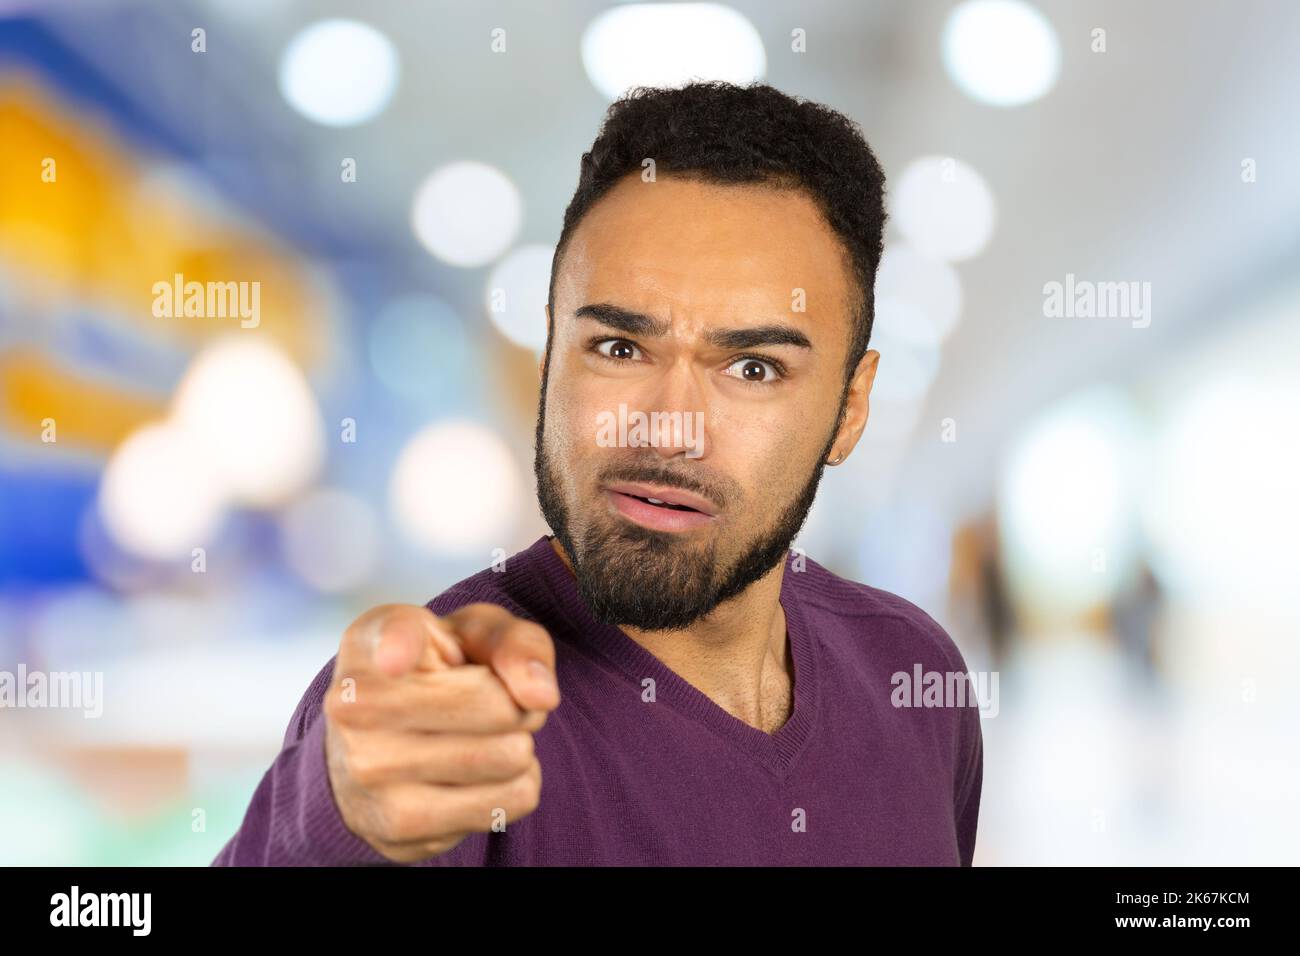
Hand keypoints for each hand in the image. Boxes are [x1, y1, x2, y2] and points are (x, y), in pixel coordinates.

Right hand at [322, 602, 559, 861]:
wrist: (381, 740)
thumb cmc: (442, 670)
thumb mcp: (480, 633)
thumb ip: (518, 645)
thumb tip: (541, 695)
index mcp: (369, 644)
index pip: (392, 641)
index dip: (399, 647)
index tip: (396, 659)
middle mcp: (354, 710)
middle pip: (498, 708)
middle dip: (518, 704)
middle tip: (493, 702)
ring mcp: (368, 774)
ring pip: (509, 758)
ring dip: (518, 746)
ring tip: (483, 736)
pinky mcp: (397, 827)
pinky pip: (508, 802)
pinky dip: (513, 785)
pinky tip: (476, 774)